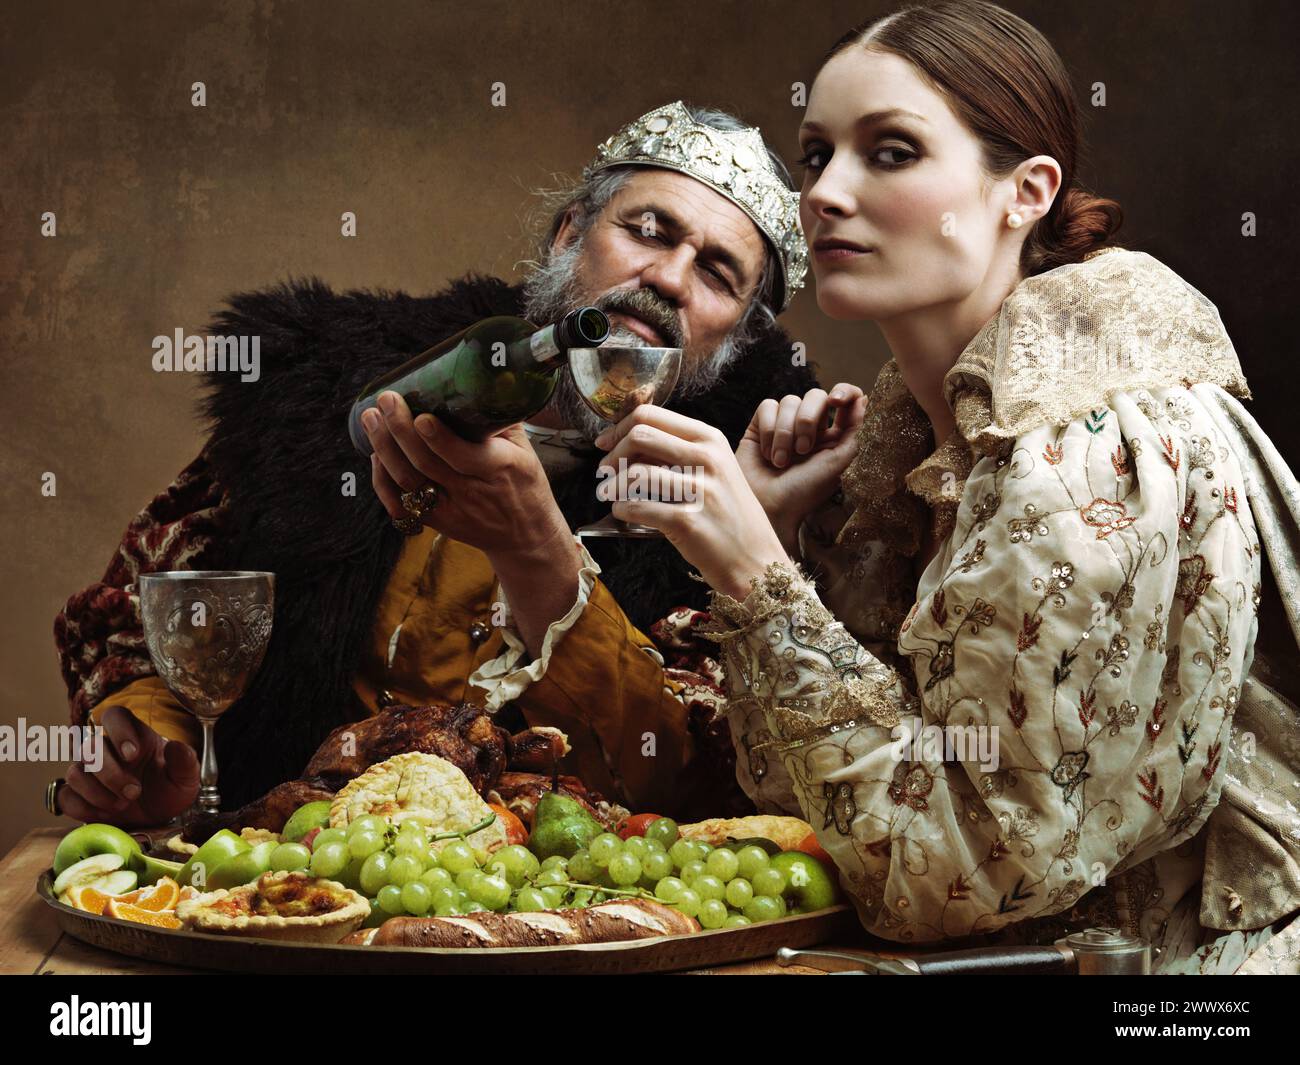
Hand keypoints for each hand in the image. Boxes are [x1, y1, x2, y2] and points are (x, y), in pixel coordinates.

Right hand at [59, 706, 199, 826]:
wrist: (158, 816)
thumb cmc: (170, 789)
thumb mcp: (186, 778)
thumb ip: (185, 761)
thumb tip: (176, 745)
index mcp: (135, 736)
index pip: (115, 716)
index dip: (119, 731)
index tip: (132, 755)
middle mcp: (107, 749)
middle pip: (90, 746)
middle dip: (110, 773)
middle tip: (134, 793)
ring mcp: (89, 772)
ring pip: (75, 771)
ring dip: (97, 792)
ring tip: (122, 805)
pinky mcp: (77, 795)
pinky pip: (65, 796)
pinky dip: (83, 808)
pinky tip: (105, 814)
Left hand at [364, 390, 571, 559]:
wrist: (526, 535)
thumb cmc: (525, 486)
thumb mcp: (526, 452)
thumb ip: (501, 420)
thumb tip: (483, 380)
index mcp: (499, 468)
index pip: (464, 456)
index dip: (438, 438)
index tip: (420, 415)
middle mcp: (472, 491)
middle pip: (427, 464)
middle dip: (400, 431)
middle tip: (386, 402)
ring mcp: (451, 509)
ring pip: (409, 482)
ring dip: (385, 450)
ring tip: (372, 420)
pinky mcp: (437, 522)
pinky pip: (401, 504)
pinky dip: (383, 480)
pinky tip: (375, 456)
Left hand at [594, 406, 789, 599]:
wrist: (757, 562)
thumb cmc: (731, 518)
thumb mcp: (718, 471)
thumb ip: (682, 452)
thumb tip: (631, 441)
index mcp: (711, 440)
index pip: (652, 415)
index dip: (620, 427)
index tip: (606, 442)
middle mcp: (708, 459)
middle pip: (640, 435)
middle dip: (612, 453)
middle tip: (604, 470)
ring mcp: (699, 491)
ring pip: (635, 472)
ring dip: (611, 485)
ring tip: (607, 494)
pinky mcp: (687, 522)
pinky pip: (637, 507)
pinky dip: (621, 510)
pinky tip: (622, 513)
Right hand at [738, 384, 865, 553]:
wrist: (767, 507)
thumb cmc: (804, 492)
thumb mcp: (838, 464)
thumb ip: (855, 432)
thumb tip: (865, 400)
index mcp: (834, 436)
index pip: (847, 400)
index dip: (845, 391)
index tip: (837, 402)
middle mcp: (810, 428)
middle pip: (816, 395)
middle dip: (808, 419)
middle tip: (803, 450)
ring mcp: (784, 425)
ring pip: (789, 401)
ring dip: (785, 432)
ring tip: (781, 461)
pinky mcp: (760, 426)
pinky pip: (767, 406)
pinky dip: (768, 430)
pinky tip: (767, 454)